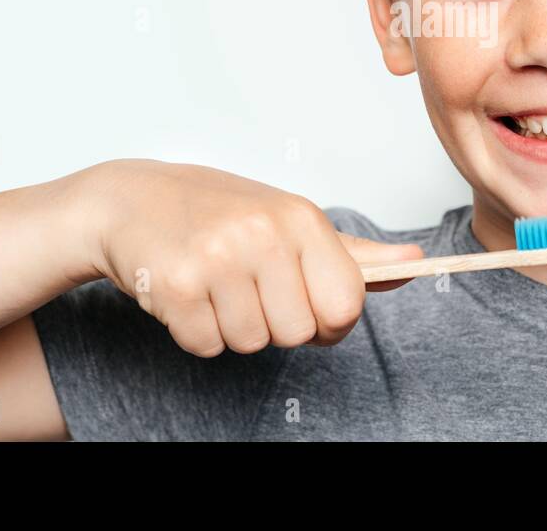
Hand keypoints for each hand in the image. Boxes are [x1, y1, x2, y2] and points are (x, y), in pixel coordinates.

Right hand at [79, 159, 424, 356]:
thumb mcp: (289, 221)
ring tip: (214, 283)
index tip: (305, 305)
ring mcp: (218, 259)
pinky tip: (187, 291)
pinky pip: (207, 347)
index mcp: (300, 218)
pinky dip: (196, 330)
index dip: (327, 320)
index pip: (346, 304)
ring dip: (232, 326)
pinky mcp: (176, 287)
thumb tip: (416, 262)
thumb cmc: (218, 213)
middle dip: (273, 322)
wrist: (130, 200)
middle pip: (298, 333)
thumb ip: (353, 254)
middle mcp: (263, 234)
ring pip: (252, 344)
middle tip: (246, 285)